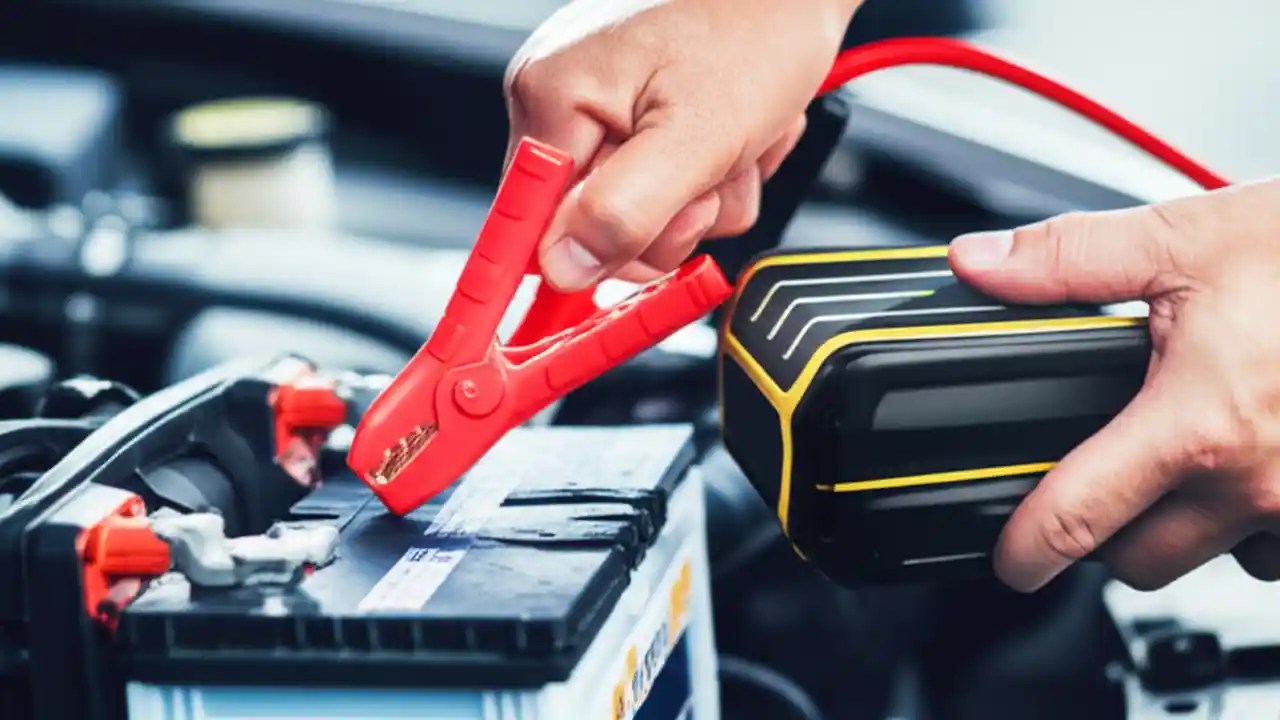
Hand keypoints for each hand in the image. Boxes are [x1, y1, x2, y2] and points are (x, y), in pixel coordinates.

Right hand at [505, 0, 861, 290]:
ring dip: (706, 197)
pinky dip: (717, 174)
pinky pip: (673, 187)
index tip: (585, 308)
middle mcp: (566, 101)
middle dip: (670, 220)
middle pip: (597, 231)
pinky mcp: (646, 117)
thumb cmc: (755, 23)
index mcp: (553, 97)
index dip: (578, 262)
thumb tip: (564, 268)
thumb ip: (625, 209)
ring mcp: (607, 109)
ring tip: (732, 143)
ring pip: (647, 216)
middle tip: (709, 176)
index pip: (531, 227)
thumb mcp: (698, 133)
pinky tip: (735, 133)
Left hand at [949, 178, 1279, 592]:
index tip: (1010, 561)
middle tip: (1099, 479)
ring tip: (1188, 454)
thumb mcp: (1187, 237)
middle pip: (1140, 561)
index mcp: (1199, 423)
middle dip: (1105, 532)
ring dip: (1188, 525)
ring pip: (1215, 560)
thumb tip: (980, 263)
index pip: (1080, 515)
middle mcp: (1259, 482)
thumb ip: (1070, 260)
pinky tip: (1253, 457)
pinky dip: (1255, 519)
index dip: (1026, 549)